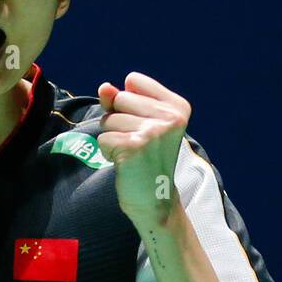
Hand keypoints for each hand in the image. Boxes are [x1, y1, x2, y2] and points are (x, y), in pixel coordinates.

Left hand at [97, 71, 190, 226]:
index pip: (133, 81)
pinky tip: (125, 163)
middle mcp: (170, 117)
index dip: (127, 103)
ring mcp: (153, 132)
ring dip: (113, 138)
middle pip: (120, 99)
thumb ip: (121, 101)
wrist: (155, 200)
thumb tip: (104, 88)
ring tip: (132, 154)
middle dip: (118, 121)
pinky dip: (108, 151)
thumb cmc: (146, 159)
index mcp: (178, 106)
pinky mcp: (134, 147)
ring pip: (109, 119)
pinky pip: (103, 138)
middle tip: (137, 143)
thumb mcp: (139, 123)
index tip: (143, 125)